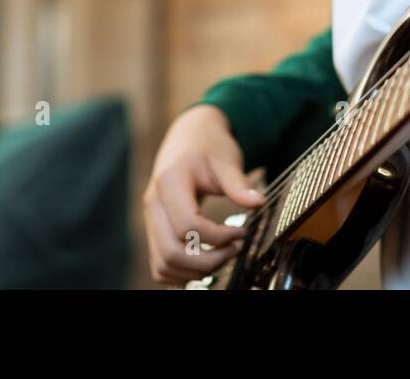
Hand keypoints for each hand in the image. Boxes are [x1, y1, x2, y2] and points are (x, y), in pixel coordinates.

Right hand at [142, 104, 265, 285]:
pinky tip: (206, 262)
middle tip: (235, 251)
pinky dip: (181, 273)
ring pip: (163, 264)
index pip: (187, 224)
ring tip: (223, 257)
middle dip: (207, 261)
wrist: (189, 136)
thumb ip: (239, 183)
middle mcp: (153, 204)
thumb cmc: (209, 146)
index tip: (241, 232)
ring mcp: (151, 219)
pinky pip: (160, 264)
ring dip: (195, 271)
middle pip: (171, 252)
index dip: (218, 236)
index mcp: (169, 182)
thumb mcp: (226, 158)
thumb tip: (258, 203)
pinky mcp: (154, 229)